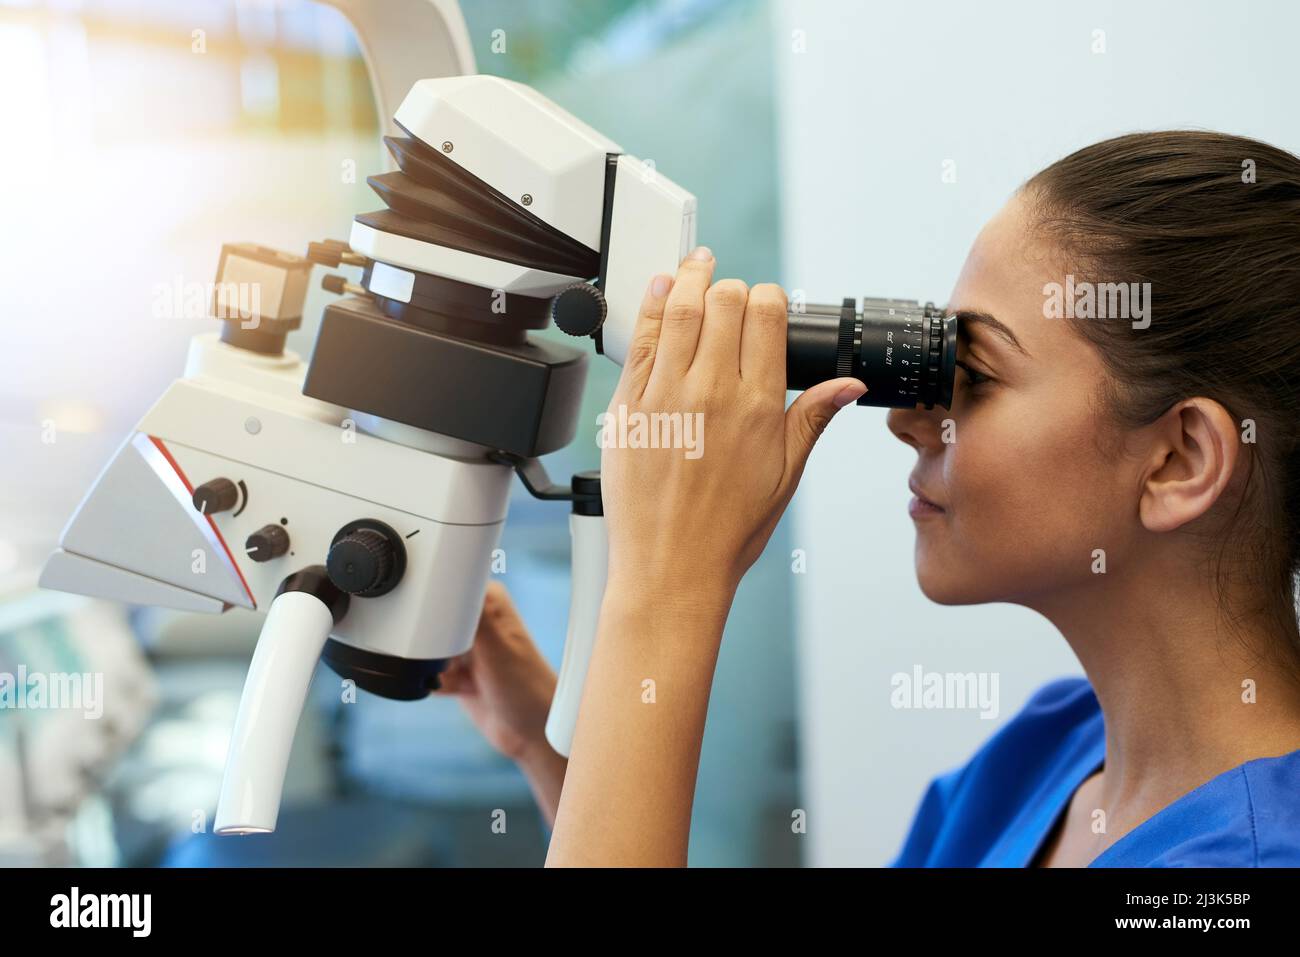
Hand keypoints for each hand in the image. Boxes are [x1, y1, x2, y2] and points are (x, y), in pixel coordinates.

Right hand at [435, 582, 556, 762]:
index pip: (447, 584)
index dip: (433, 600)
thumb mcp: (497, 648)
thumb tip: (451, 582)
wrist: (529, 732)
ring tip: (456, 675)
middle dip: (429, 640)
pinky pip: (424, 670)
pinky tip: (455, 688)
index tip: (433, 622)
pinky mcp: (452, 669)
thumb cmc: (526, 687)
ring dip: (429, 664)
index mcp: (487, 601)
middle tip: (452, 658)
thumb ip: (472, 616)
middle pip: (428, 616)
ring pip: (422, 646)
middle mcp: (472, 619)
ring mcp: (461, 645)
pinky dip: (430, 682)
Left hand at [600, 247, 865, 595]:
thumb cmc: (727, 531)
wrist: (670, 568)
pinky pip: (640, 340)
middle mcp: (711, 393)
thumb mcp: (785, 476)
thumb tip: (849, 385)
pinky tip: (661, 290)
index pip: (767, 317)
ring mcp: (664, 396)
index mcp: (757, 407)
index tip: (765, 304)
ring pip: (680, 310)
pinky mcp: (627, 407)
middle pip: (724, 303)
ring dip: (690, 278)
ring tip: (696, 264)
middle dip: (732, 286)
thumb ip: (812, 419)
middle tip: (730, 289)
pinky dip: (652, 306)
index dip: (769, 298)